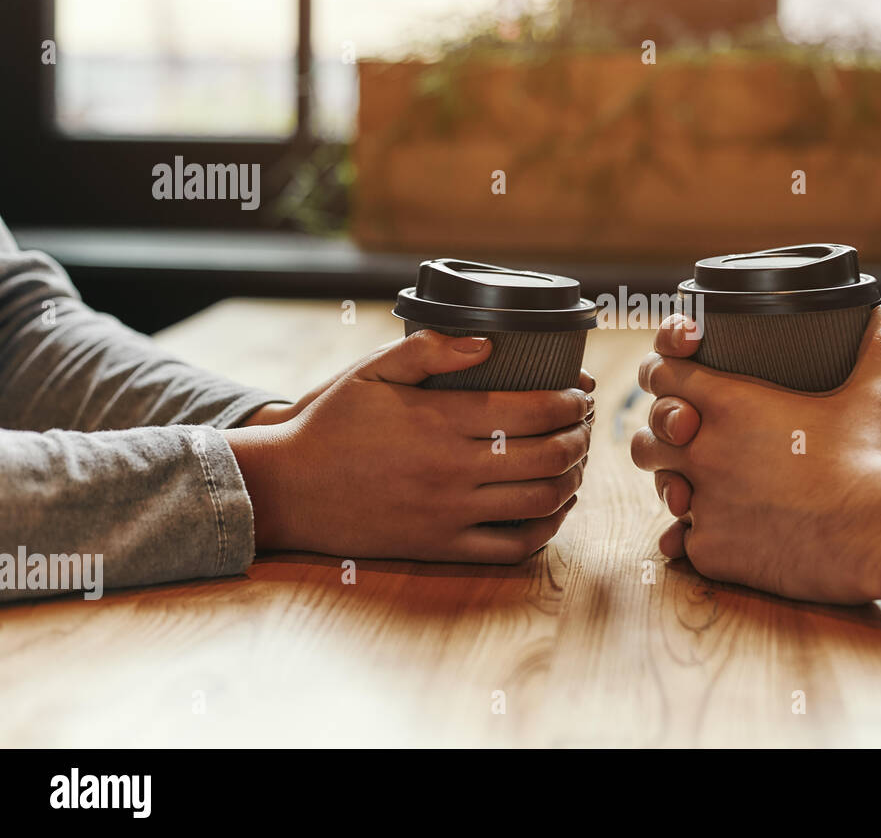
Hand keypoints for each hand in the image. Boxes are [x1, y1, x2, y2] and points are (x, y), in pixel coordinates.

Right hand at [225, 330, 595, 563]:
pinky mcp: (440, 547)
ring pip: (540, 502)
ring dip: (572, 480)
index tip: (579, 394)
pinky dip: (545, 528)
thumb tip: (488, 341)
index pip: (534, 411)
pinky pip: (512, 547)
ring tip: (576, 462)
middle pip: (549, 456)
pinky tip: (553, 507)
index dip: (570, 403)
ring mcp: (449, 514)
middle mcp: (452, 470)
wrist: (287, 489)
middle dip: (580, 438)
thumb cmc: (330, 423)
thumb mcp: (371, 370)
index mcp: (441, 421)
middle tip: (584, 425)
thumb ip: (429, 348)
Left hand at [630, 306, 880, 605]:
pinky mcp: (714, 551)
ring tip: (697, 486)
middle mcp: (705, 451)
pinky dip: (696, 539)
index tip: (678, 372)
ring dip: (673, 483)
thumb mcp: (874, 396)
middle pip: (648, 435)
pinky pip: (683, 543)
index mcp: (730, 403)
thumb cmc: (871, 459)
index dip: (663, 369)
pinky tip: (714, 537)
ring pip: (660, 488)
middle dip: (661, 435)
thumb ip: (876, 350)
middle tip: (687, 439)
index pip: (662, 372)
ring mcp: (705, 503)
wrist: (877, 533)